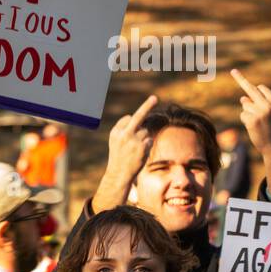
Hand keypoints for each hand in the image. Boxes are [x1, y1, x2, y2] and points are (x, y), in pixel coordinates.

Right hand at [92, 95, 157, 211]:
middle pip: (139, 116)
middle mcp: (124, 134)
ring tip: (135, 150)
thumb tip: (138, 117)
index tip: (132, 123)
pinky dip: (147, 145)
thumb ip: (124, 129)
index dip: (131, 124)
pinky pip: (150, 140)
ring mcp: (134, 140)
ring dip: (144, 138)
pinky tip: (140, 153)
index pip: (128, 118)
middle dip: (147, 106)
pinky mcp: (142, 146)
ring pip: (146, 131)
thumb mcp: (116, 141)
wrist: (118, 174)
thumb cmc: (118, 156)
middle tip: (155, 97)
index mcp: (115, 131)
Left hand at [231, 69, 270, 197]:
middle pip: (251, 90)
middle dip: (241, 79)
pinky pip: (242, 114)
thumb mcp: (269, 114)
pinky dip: (245, 120)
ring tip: (257, 122)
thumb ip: (258, 104)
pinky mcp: (251, 119)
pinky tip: (253, 126)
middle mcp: (268, 104)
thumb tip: (243, 98)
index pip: (260, 88)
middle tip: (233, 71)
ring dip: (248, 112)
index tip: (240, 74)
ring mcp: (260, 111)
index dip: (251, 85)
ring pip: (245, 105)